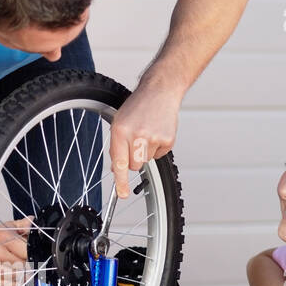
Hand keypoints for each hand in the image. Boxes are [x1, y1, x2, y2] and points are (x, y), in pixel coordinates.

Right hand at [0, 216, 31, 285]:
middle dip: (27, 265)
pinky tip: (15, 280)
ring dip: (21, 275)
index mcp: (3, 237)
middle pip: (22, 266)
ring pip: (14, 276)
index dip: (33, 255)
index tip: (33, 255)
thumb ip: (24, 225)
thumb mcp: (10, 225)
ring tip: (22, 271)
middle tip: (25, 262)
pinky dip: (12, 285)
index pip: (26, 252)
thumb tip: (32, 224)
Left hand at [110, 83, 179, 198]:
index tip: (122, 195)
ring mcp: (154, 138)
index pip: (119, 163)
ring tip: (147, 132)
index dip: (120, 182)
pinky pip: (160, 155)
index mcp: (121, 131)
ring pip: (147, 161)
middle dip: (134, 160)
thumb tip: (117, 170)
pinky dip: (158, 147)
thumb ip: (117, 146)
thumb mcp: (119, 122)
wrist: (160, 91)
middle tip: (136, 142)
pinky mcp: (168, 140)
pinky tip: (157, 131)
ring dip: (146, 151)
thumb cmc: (138, 106)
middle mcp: (137, 136)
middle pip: (134, 166)